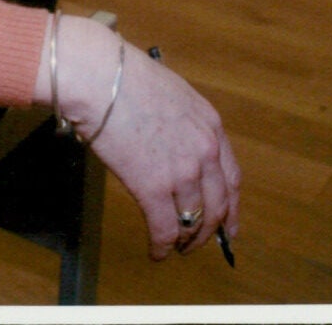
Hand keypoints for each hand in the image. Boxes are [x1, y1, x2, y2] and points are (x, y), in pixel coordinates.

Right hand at [54, 16, 239, 260]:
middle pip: (218, 205)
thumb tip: (172, 141)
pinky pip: (165, 228)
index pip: (231, 178)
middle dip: (210, 231)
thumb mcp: (171, 95)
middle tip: (199, 243)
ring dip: (186, 240)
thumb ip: (182, 123)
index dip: (230, 207)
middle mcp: (204, 152)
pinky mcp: (153, 188)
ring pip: (194, 221)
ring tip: (176, 248)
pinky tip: (157, 253)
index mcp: (211, 127)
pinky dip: (163, 246)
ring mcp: (181, 171)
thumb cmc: (124, 77)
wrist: (100, 78)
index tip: (229, 224)